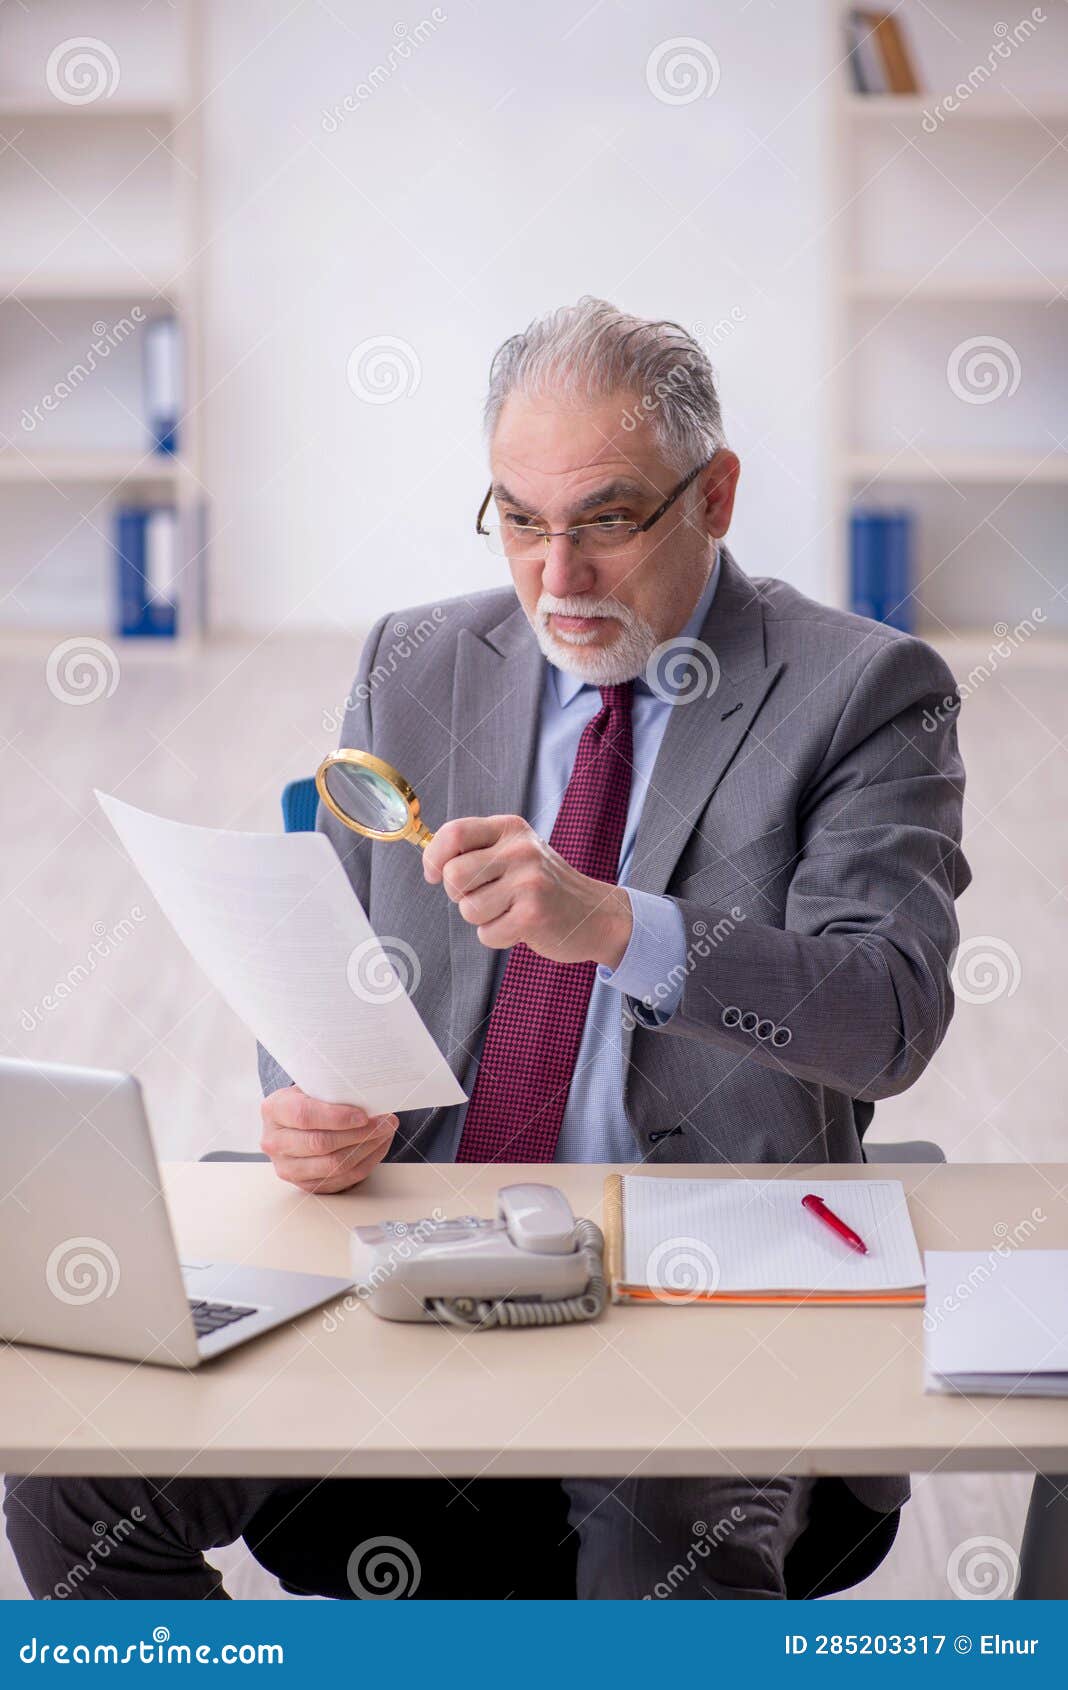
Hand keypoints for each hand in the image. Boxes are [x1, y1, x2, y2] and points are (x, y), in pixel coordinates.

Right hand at [259, 1086, 398, 1193]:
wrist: (293, 1123)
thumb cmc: (308, 1100)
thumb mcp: (311, 1087)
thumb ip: (331, 1091)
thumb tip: (369, 1097)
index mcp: (274, 1110)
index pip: (304, 1115)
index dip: (336, 1117)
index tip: (363, 1115)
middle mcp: (274, 1142)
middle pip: (320, 1144)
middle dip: (359, 1133)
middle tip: (386, 1122)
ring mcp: (288, 1168)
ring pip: (333, 1165)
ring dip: (366, 1149)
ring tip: (385, 1133)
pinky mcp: (305, 1185)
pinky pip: (342, 1179)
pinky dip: (365, 1163)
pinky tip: (378, 1147)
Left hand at [422, 814, 632, 966]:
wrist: (594, 914)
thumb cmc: (544, 885)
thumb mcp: (515, 852)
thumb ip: (475, 850)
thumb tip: (430, 863)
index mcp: (510, 829)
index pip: (453, 833)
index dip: (433, 858)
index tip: (434, 874)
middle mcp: (521, 850)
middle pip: (454, 875)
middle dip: (460, 895)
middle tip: (485, 897)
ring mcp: (529, 882)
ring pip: (468, 909)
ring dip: (482, 919)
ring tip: (508, 911)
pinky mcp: (533, 915)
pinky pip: (487, 934)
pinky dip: (498, 937)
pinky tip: (521, 926)